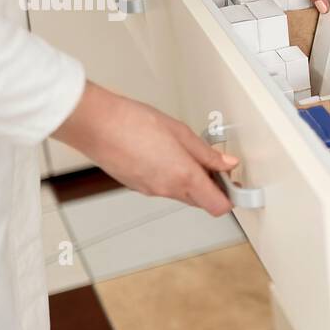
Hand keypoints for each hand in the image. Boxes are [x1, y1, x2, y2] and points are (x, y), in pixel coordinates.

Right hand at [53, 82, 237, 216]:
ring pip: (181, 195)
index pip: (218, 206)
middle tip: (213, 164)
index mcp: (184, 177)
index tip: (234, 183)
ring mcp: (150, 190)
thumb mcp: (181, 132)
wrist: (95, 124)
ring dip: (190, 181)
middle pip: (201, 201)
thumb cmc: (133, 122)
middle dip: (211, 187)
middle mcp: (167, 190)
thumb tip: (227, 164)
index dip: (230, 197)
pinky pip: (163, 188)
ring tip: (185, 154)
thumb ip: (207, 153)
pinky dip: (170, 177)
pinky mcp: (137, 186)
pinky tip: (165, 156)